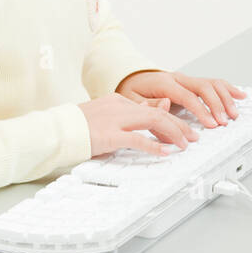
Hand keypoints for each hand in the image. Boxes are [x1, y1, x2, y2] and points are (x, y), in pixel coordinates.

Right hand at [77, 93, 199, 157]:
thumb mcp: (110, 113)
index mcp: (120, 100)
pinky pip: (138, 139)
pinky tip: (166, 152)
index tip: (184, 130)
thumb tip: (159, 108)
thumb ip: (133, 111)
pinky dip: (155, 146)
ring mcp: (116, 120)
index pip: (153, 109)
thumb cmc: (81, 125)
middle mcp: (121, 107)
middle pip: (159, 114)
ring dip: (174, 134)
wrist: (59, 129)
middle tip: (193, 137)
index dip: (173, 120)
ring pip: (154, 122)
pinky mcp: (110, 135)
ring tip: (185, 144)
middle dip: (180, 126)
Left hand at [116, 70, 246, 128]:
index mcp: (165, 83)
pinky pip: (214, 83)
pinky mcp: (193, 82)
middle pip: (204, 87)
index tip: (211, 124)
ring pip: (212, 83)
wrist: (132, 78)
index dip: (201, 110)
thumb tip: (165, 107)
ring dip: (226, 98)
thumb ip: (148, 106)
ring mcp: (187, 79)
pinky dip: (228, 89)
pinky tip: (240, 95)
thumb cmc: (133, 91)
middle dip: (217, 105)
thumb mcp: (132, 100)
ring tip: (234, 113)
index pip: (187, 96)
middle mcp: (179, 78)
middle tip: (224, 121)